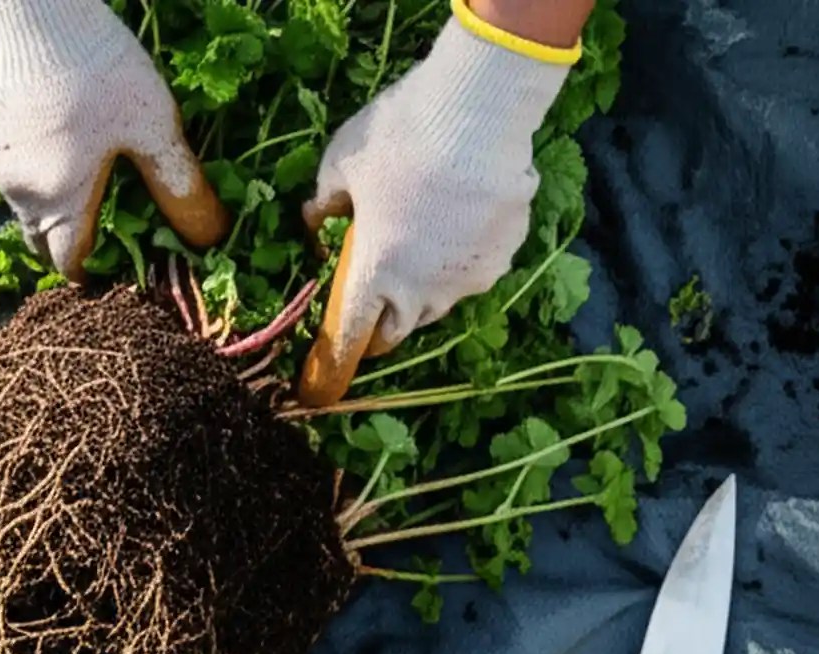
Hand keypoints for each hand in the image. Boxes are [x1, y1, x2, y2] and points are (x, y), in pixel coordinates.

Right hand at [0, 0, 227, 281]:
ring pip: (16, 192)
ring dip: (42, 190)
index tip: (105, 268)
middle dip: (61, 237)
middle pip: (37, 233)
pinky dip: (22, 151)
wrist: (29, 7)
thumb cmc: (96, 70)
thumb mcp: (152, 127)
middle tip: (91, 223)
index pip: (67, 261)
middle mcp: (13, 190)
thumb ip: (177, 185)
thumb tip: (208, 236)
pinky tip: (46, 118)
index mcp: (58, 202)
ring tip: (73, 162)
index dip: (89, 270)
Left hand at [298, 2, 579, 406]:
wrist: (480, 108)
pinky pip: (473, 271)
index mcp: (375, 274)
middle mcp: (423, 290)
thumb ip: (324, 204)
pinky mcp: (504, 256)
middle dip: (382, 322)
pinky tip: (457, 217)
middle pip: (398, 329)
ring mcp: (468, 278)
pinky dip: (459, 258)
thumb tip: (315, 222)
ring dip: (422, 290)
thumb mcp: (341, 163)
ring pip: (439, 303)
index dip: (333, 361)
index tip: (321, 380)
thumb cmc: (399, 134)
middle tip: (374, 295)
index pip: (349, 338)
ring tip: (419, 245)